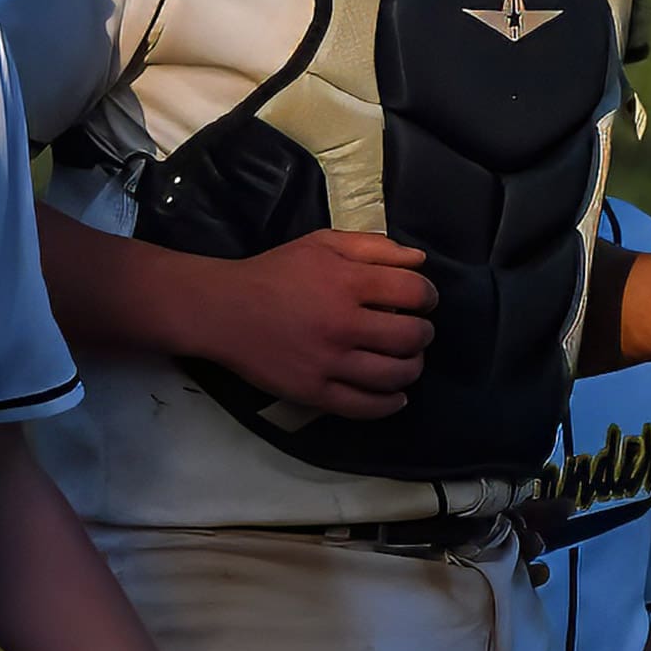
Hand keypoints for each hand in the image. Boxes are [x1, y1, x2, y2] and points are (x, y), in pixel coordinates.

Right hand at [193, 230, 433, 418]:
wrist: (223, 310)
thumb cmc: (275, 273)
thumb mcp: (322, 244)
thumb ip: (374, 247)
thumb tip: (420, 261)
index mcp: (346, 282)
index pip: (413, 292)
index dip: (427, 296)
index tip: (422, 300)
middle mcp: (342, 324)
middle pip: (412, 337)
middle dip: (423, 333)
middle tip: (415, 331)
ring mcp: (328, 362)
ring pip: (395, 375)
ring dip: (412, 367)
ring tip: (406, 360)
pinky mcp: (313, 392)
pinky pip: (365, 406)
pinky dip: (390, 403)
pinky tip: (395, 395)